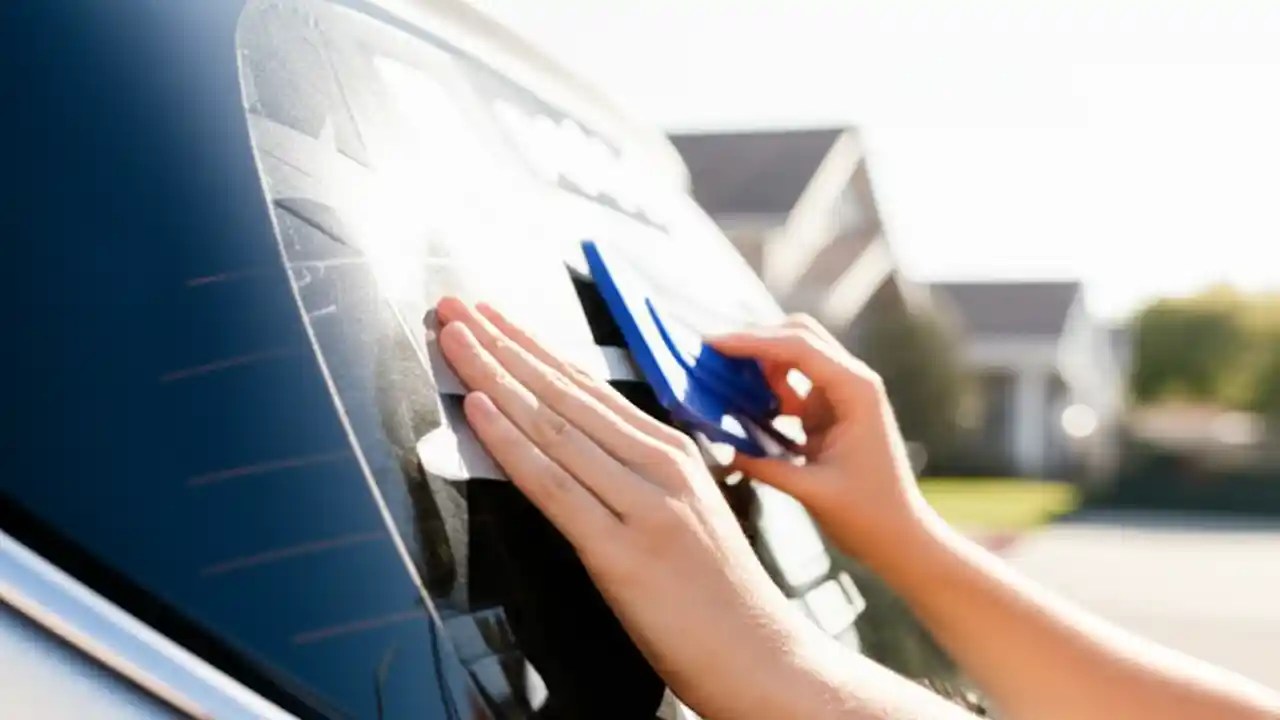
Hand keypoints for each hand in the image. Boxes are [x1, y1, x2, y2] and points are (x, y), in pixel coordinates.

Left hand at [434, 299, 830, 718]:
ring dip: (495, 375)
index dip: (531, 344)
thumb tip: (576, 442)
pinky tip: (479, 408)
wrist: (761, 655)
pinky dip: (511, 442)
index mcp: (671, 451)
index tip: (490, 314)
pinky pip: (554, 485)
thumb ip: (636, 473)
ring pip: (553, 425)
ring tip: (453, 337)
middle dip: (501, 343)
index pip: (586, 385)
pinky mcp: (621, 552)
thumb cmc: (716, 593)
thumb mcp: (683, 511)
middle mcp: (658, 465)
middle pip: (563, 391)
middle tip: (454, 304)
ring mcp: (642, 504)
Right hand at [712, 315, 938, 573]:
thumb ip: (764, 465)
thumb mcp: (811, 490)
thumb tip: (718, 446)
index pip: (798, 348)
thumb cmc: (869, 515)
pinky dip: (766, 390)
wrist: (901, 537)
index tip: (712, 344)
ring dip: (759, 364)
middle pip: (798, 337)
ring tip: (720, 376)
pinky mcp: (831, 413)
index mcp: (856, 391)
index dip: (753, 342)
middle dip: (755, 341)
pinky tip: (740, 403)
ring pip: (794, 358)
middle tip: (712, 353)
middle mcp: (852, 383)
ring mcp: (842, 396)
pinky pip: (792, 388)